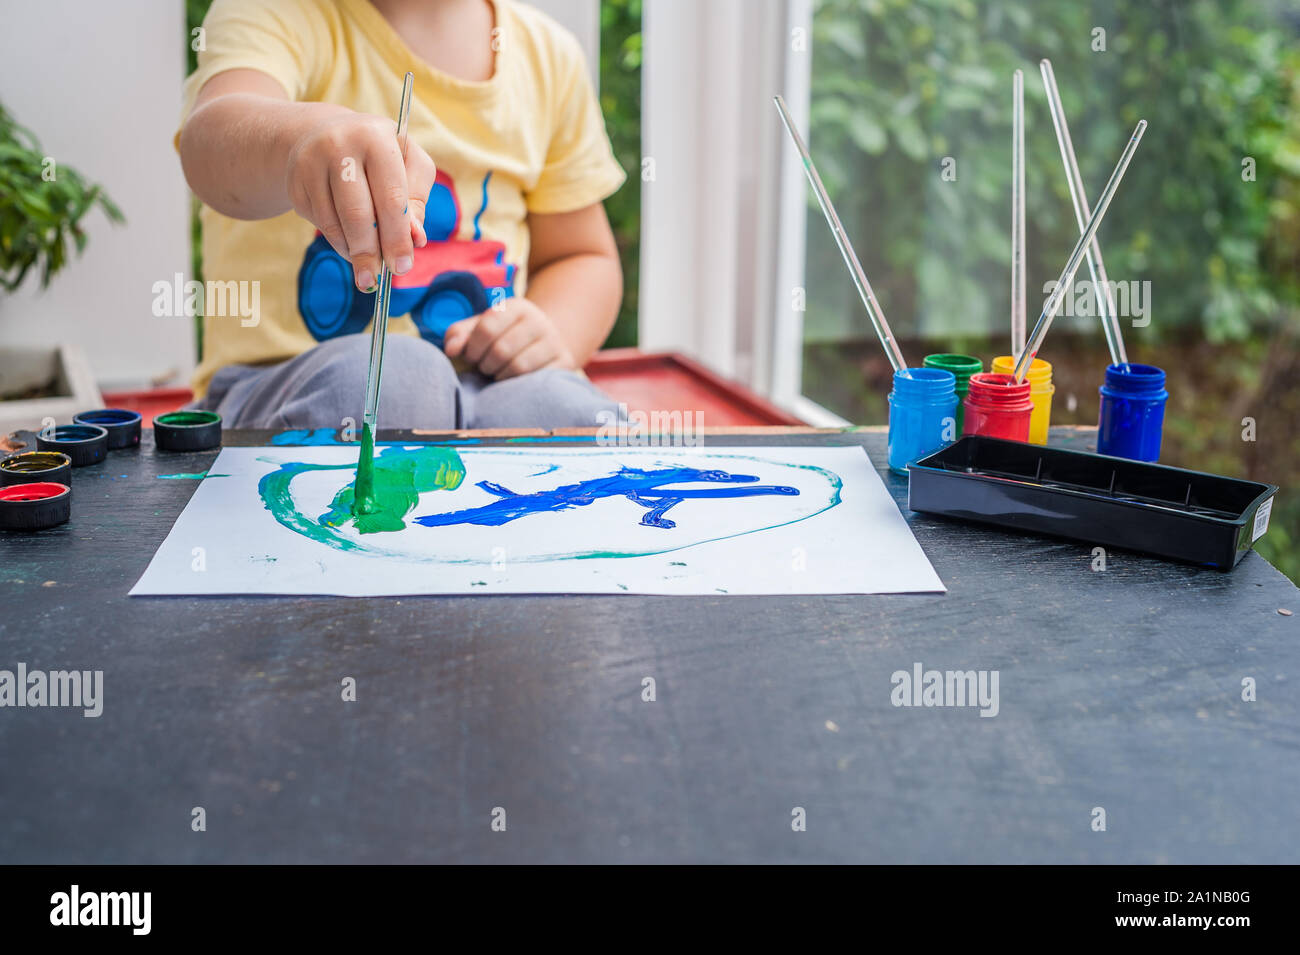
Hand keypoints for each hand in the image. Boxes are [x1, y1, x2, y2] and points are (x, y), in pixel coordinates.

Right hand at [285, 108, 436, 292]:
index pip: (391, 198)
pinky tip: (350, 247)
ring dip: (352, 253)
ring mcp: (311, 163)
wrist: (326, 134)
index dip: (398, 237)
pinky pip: (318, 222)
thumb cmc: (381, 156)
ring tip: (366, 271)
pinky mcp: (295, 182)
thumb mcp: (409, 167)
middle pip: (357, 213)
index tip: (402, 267)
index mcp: (376, 138)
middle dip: (370, 253)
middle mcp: (340, 145)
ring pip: (333, 222)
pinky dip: (337, 241)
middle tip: (377, 281)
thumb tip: (416, 239)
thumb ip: (416, 202)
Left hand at [442, 298, 576, 379]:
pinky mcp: (565, 362)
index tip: (470, 357)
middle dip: (486, 365)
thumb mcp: (482, 327)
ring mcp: (554, 342)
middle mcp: (539, 321)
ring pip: (519, 367)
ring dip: (501, 377)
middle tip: (484, 368)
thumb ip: (460, 335)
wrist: (545, 342)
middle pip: (501, 350)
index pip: (487, 328)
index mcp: (516, 307)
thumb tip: (451, 350)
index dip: (472, 348)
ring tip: (498, 374)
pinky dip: (519, 385)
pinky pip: (536, 380)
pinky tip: (514, 382)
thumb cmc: (505, 336)